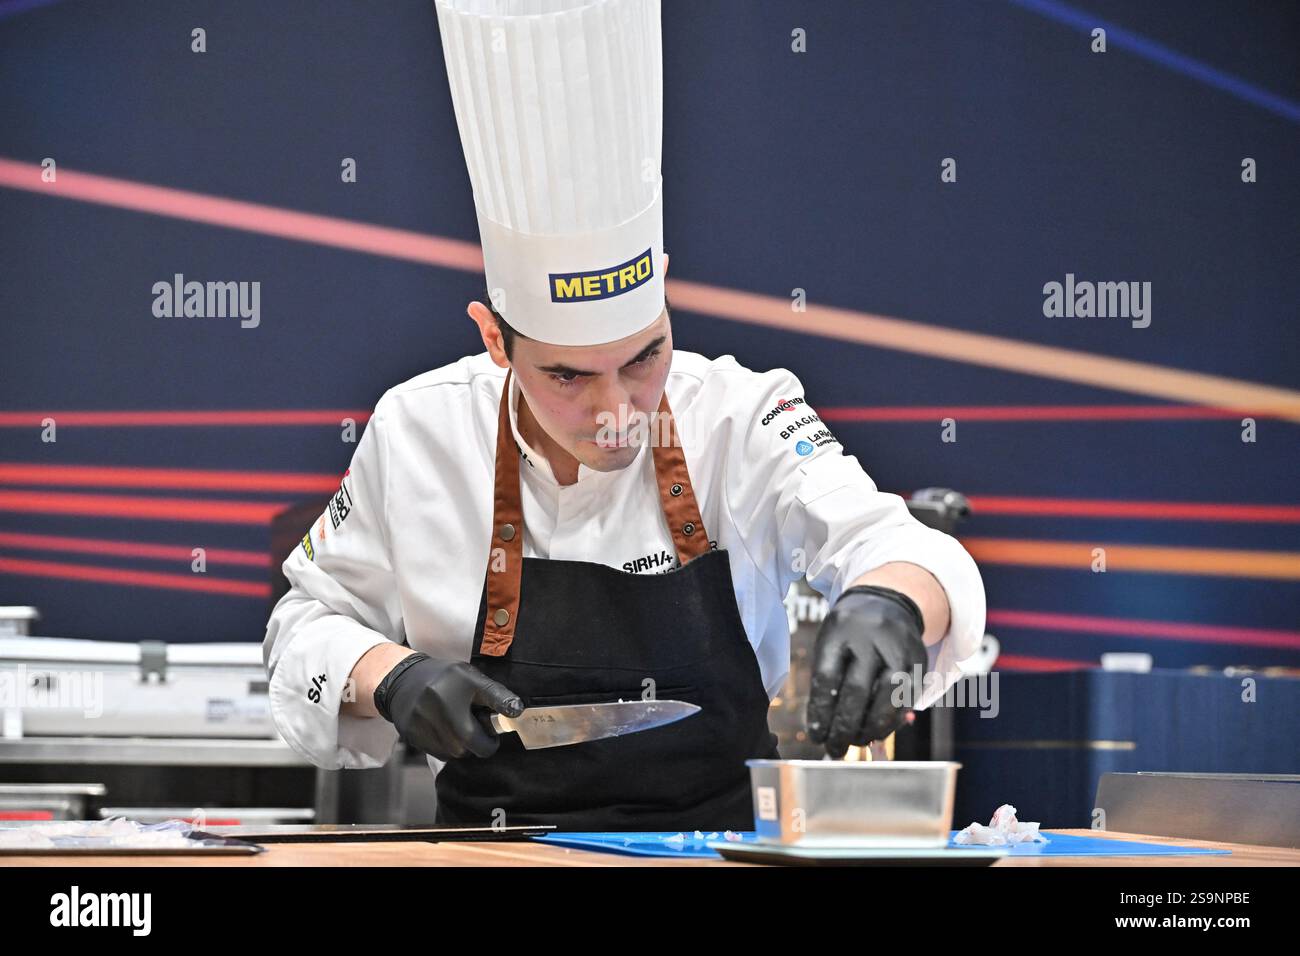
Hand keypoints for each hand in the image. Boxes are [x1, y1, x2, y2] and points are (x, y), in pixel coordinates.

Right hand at [374, 654, 523, 759]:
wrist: (404, 680)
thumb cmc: (445, 678)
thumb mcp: (472, 678)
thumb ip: (495, 695)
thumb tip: (517, 711)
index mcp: (453, 700)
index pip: (479, 737)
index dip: (491, 740)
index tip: (494, 732)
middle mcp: (436, 717)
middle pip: (468, 748)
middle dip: (478, 742)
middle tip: (476, 726)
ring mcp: (422, 730)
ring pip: (454, 753)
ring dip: (462, 745)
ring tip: (458, 723)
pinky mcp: (413, 738)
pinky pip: (440, 753)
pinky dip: (447, 745)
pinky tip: (444, 728)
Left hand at [806, 586, 927, 757]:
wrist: (888, 601)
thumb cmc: (849, 632)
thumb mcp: (830, 643)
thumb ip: (827, 682)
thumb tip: (827, 728)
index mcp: (839, 630)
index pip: (827, 678)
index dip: (820, 713)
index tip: (816, 735)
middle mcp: (871, 637)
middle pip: (857, 691)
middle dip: (844, 727)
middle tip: (834, 749)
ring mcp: (899, 648)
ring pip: (887, 698)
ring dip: (871, 729)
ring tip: (856, 743)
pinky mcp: (919, 660)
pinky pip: (907, 699)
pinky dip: (892, 721)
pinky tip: (878, 731)